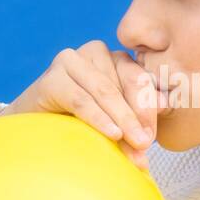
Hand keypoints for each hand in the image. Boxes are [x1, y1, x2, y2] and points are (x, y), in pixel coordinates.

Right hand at [1, 40, 167, 168]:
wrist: (33, 135)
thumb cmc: (79, 127)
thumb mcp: (114, 122)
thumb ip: (137, 116)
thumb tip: (166, 105)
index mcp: (116, 60)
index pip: (140, 80)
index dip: (149, 109)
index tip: (154, 138)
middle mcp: (95, 53)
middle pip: (125, 83)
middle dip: (137, 117)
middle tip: (146, 145)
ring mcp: (71, 61)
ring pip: (106, 90)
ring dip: (122, 120)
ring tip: (134, 144)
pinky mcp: (51, 77)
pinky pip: (81, 99)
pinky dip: (98, 117)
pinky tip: (112, 133)